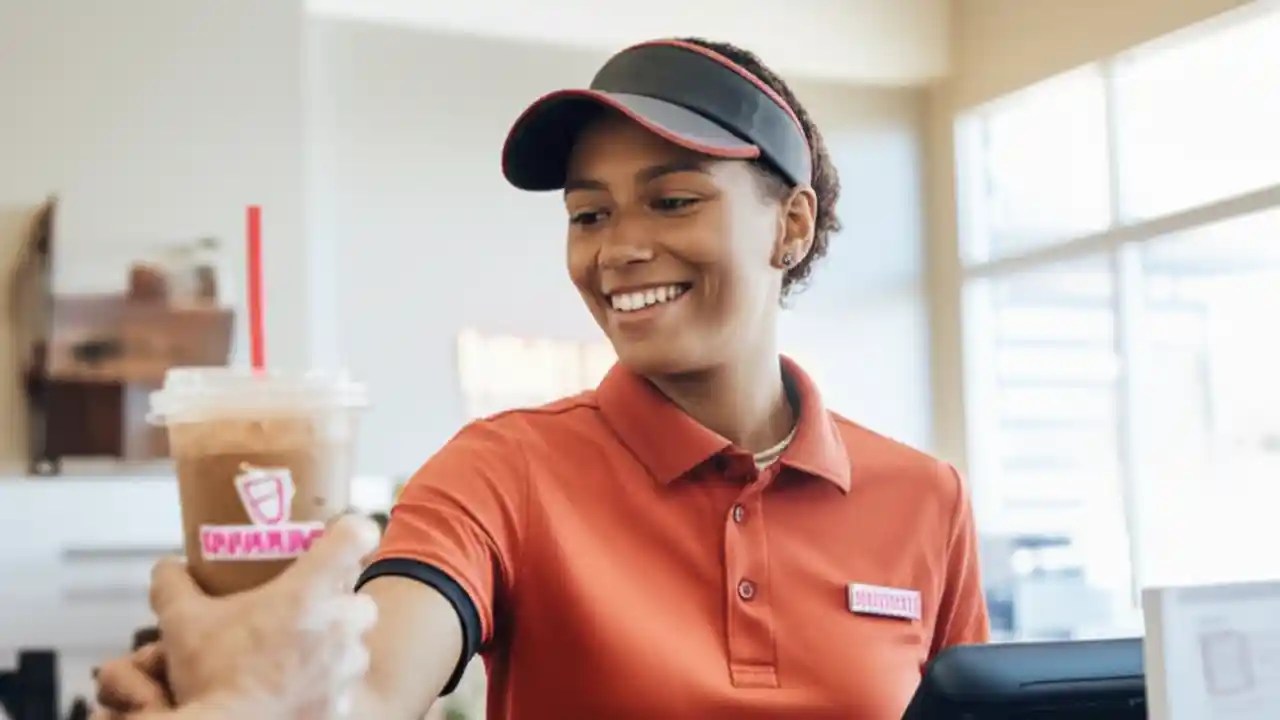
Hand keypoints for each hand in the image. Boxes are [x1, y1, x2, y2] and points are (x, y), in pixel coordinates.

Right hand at [93, 515, 379, 718]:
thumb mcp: (182, 623)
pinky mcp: (345, 701)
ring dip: (335, 646)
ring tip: (297, 657)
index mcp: (309, 591)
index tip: (336, 537)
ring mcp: (348, 665)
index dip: (351, 531)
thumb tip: (168, 566)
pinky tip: (297, 689)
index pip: (358, 534)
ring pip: (357, 644)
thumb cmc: (210, 679)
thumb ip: (175, 585)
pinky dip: (327, 685)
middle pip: (361, 597)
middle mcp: (340, 623)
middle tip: (305, 614)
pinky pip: (345, 684)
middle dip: (339, 605)